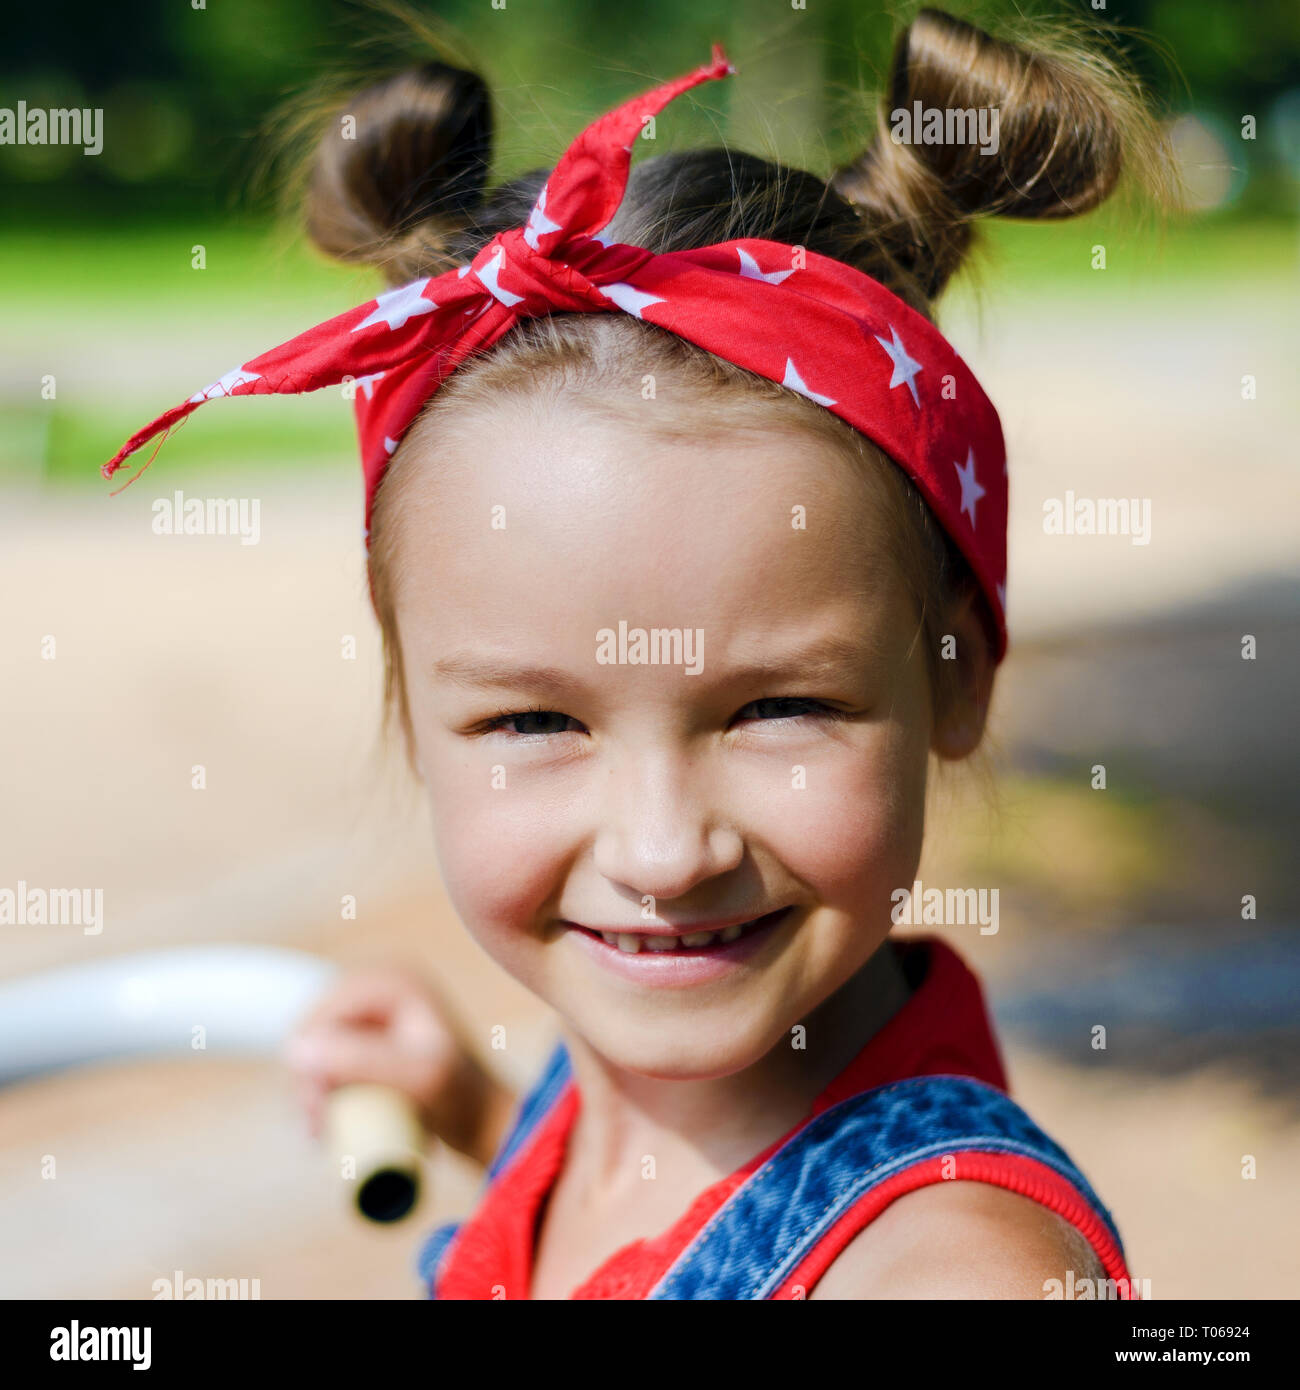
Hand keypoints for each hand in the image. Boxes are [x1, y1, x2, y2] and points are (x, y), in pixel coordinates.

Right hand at [284, 964, 514, 1167]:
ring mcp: (380, 1014)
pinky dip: (323, 1091)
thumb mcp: (419, 1080)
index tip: (315, 1110)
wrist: (491, 1126)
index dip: (306, 1059)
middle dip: (306, 1078)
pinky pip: (331, 1061)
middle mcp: (385, 987)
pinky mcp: (377, 1041)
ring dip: (311, 1089)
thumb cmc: (465, 1100)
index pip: (322, 1012)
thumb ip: (362, 1062)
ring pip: (319, 1048)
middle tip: (316, 1130)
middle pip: (316, 1029)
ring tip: (322, 1133)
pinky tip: (328, 1124)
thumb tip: (295, 1049)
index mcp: (396, 980)